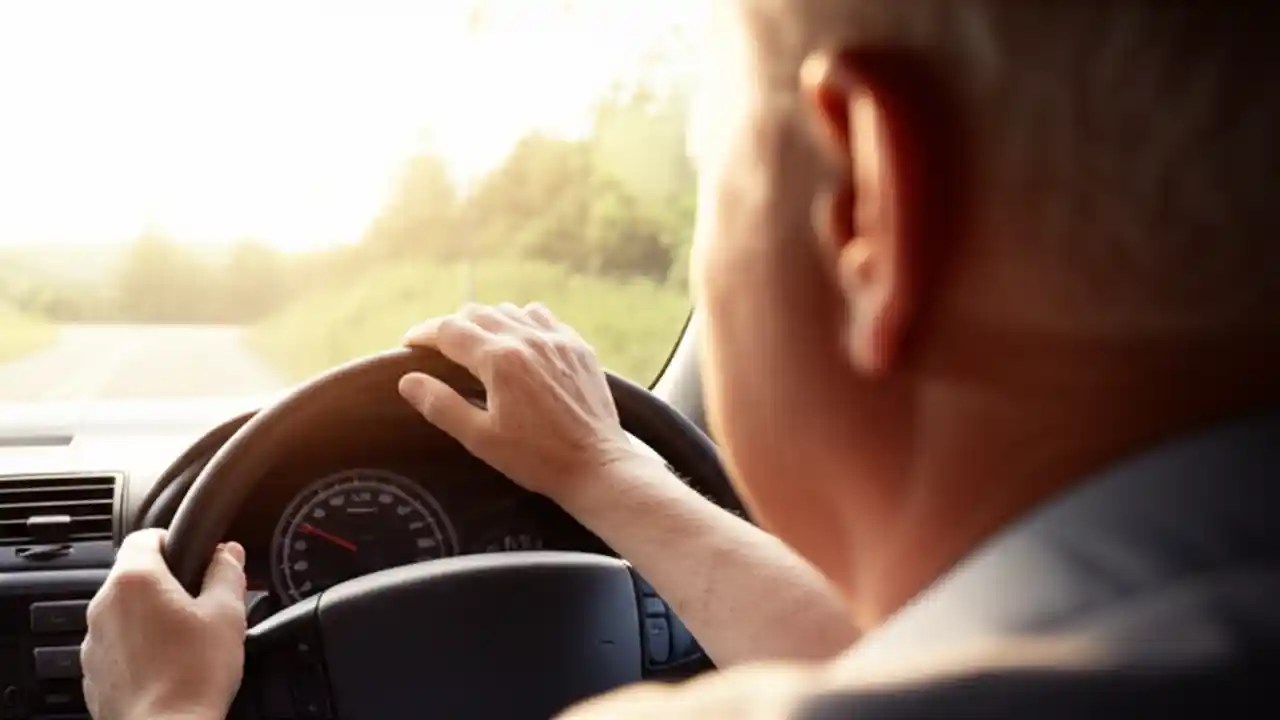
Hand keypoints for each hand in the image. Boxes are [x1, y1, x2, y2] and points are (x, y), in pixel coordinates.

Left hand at [82, 529, 246, 719]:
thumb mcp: (227, 614)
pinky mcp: (93, 670)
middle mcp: (104, 605)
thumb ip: (227, 572)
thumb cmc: (193, 676)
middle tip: (199, 602)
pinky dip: (137, 646)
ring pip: (124, 611)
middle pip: (133, 574)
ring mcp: (93, 640)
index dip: (172, 540)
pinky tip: (166, 664)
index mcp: (135, 581)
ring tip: (184, 639)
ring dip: (149, 615)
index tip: (193, 555)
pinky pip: (116, 644)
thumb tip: (228, 552)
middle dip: (165, 582)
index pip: (144, 536)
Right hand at [399, 303, 646, 504]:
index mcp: (500, 360)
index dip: (423, 333)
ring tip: (476, 344)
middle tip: (439, 349)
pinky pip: (542, 317)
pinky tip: (518, 341)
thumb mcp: (480, 438)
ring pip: (509, 310)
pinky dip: (521, 321)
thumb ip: (441, 406)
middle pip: (477, 313)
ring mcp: (557, 339)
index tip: (409, 344)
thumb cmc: (536, 458)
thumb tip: (408, 380)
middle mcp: (528, 338)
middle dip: (452, 327)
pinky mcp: (578, 346)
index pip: (449, 330)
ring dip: (486, 320)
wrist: (596, 465)